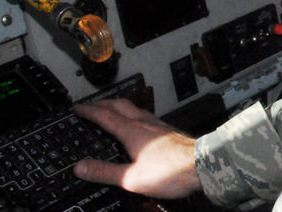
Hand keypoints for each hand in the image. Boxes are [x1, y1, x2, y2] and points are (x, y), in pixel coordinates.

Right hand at [73, 98, 201, 198]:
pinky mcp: (169, 131)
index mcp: (132, 132)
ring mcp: (159, 125)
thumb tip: (81, 167)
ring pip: (134, 108)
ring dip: (119, 106)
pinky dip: (134, 114)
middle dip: (102, 103)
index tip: (77, 108)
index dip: (88, 111)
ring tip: (112, 109)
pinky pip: (146, 116)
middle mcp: (145, 124)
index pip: (104, 116)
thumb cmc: (173, 171)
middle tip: (90, 105)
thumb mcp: (132, 178)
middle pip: (119, 105)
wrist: (204, 165)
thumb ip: (105, 172)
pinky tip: (139, 123)